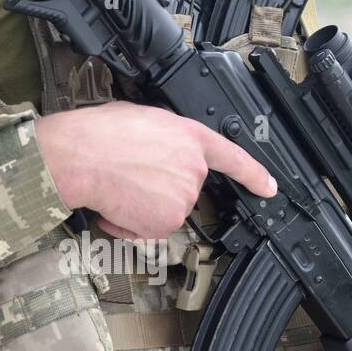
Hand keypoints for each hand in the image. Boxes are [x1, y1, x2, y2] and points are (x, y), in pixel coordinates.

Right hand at [34, 101, 276, 239]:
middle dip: (158, 189)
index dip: (254, 175)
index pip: (233, 159)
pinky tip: (114, 204)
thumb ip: (166, 140)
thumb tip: (157, 153)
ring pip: (164, 212)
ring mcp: (183, 197)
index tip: (269, 188)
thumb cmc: (100, 133)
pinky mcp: (167, 222)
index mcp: (191, 137)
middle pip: (185, 190)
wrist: (82, 156)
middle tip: (129, 175)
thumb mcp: (144, 119)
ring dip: (140, 208)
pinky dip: (127, 224)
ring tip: (118, 186)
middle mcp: (194, 169)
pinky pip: (147, 230)